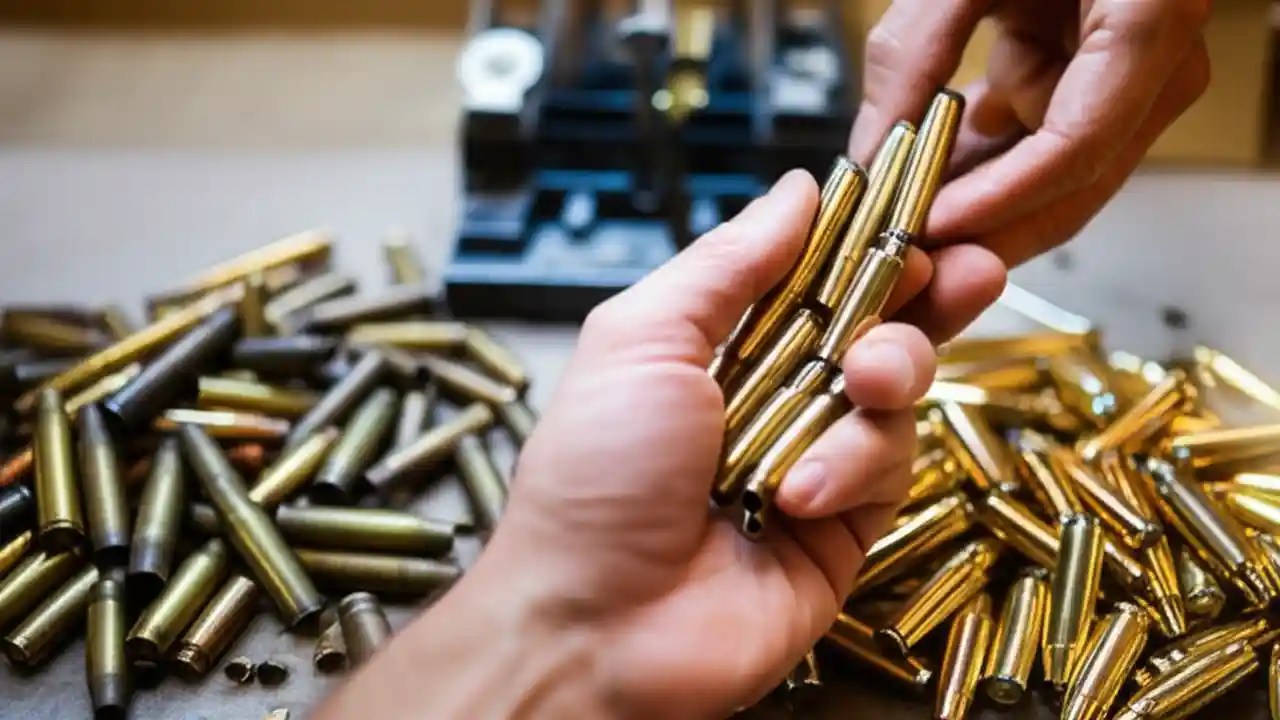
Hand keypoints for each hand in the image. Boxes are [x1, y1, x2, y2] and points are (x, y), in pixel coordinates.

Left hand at [316, 172, 1004, 719]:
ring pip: (895, 391)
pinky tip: (798, 494)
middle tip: (966, 271)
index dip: (866, 244)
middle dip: (920, 295)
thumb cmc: (594, 477)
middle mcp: (770, 398)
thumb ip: (727, 265)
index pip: (812, 277)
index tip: (918, 214)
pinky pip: (890, 467)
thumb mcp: (642, 340)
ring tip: (859, 385)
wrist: (595, 626)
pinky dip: (852, 468)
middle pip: (872, 326)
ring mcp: (812, 461)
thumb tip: (796, 192)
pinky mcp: (845, 526)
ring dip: (884, 377)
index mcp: (717, 346)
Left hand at [849, 0, 1210, 266]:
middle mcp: (1158, 67)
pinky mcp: (1103, 85)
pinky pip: (1043, 143)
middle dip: (984, 228)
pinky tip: (932, 169)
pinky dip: (987, 159)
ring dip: (976, 198)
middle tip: (906, 257)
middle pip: (1070, 185)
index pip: (1072, 150)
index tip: (926, 229)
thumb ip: (914, 54)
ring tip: (898, 212)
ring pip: (1053, 176)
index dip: (994, 203)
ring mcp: (1137, 82)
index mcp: (1148, 21)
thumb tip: (870, 150)